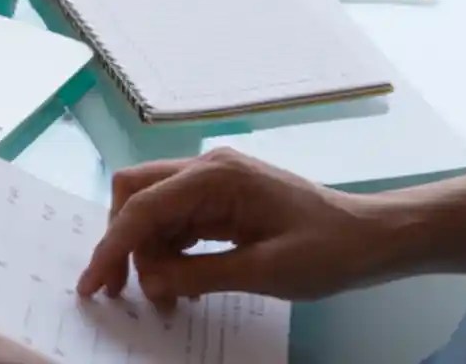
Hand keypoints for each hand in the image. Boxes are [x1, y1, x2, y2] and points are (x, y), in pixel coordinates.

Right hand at [77, 148, 386, 302]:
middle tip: (116, 288)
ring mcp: (214, 182)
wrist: (373, 236)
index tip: (92, 282)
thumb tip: (148, 280)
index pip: (143, 205)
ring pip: (152, 208)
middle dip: (120, 239)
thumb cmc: (328, 250)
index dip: (112, 245)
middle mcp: (207, 168)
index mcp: (216, 176)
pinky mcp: (221, 199)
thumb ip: (198, 274)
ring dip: (144, 249)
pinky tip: (178, 281)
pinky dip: (168, 250)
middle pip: (136, 192)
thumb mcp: (263, 271)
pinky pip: (177, 220)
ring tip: (157, 295)